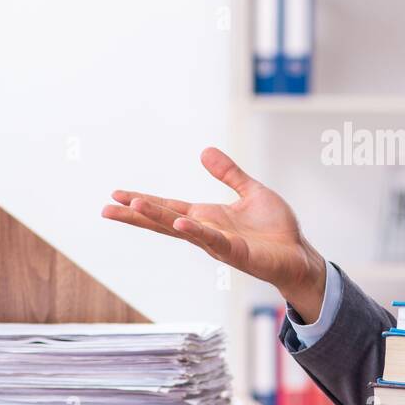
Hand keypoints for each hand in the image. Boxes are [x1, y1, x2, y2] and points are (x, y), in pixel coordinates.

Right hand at [101, 146, 328, 320]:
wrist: (297, 253)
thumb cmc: (275, 229)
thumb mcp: (250, 191)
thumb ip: (228, 173)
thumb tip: (204, 151)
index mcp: (207, 217)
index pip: (168, 207)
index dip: (144, 201)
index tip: (117, 195)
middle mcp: (206, 231)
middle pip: (163, 221)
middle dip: (136, 214)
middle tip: (106, 208)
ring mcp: (218, 243)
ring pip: (181, 230)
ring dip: (157, 218)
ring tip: (133, 206)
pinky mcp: (235, 253)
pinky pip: (212, 240)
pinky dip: (195, 232)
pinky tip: (179, 223)